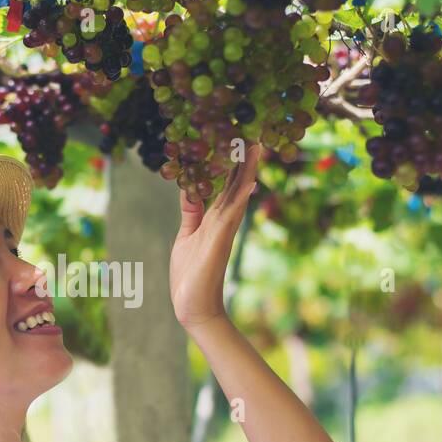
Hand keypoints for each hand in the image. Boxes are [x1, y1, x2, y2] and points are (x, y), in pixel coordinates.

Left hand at [169, 145, 260, 330]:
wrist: (193, 307)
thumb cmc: (190, 275)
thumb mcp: (187, 235)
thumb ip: (192, 213)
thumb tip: (190, 189)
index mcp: (214, 219)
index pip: (227, 186)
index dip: (233, 164)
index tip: (239, 141)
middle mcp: (223, 222)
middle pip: (237, 186)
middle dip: (245, 161)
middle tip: (254, 134)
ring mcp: (223, 231)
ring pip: (238, 196)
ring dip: (247, 172)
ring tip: (255, 148)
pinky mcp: (219, 242)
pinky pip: (231, 216)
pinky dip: (240, 198)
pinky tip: (248, 183)